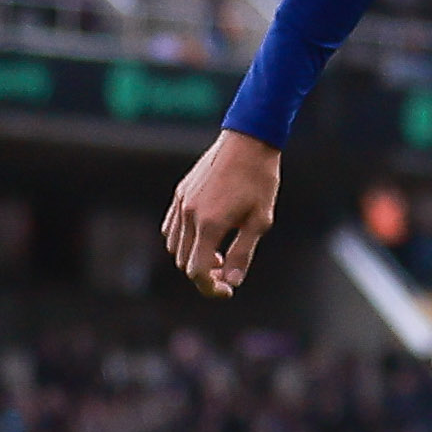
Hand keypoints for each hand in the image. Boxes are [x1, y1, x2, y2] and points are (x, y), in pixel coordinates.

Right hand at [160, 132, 285, 298]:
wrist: (249, 140)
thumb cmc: (260, 180)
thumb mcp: (260, 220)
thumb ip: (243, 253)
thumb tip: (232, 281)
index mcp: (209, 224)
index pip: (198, 272)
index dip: (212, 288)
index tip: (228, 291)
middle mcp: (189, 215)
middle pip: (185, 263)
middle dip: (204, 274)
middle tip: (228, 270)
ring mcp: (181, 202)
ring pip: (174, 247)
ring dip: (192, 258)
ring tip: (218, 252)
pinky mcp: (180, 193)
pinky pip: (171, 227)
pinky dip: (182, 241)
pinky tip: (204, 236)